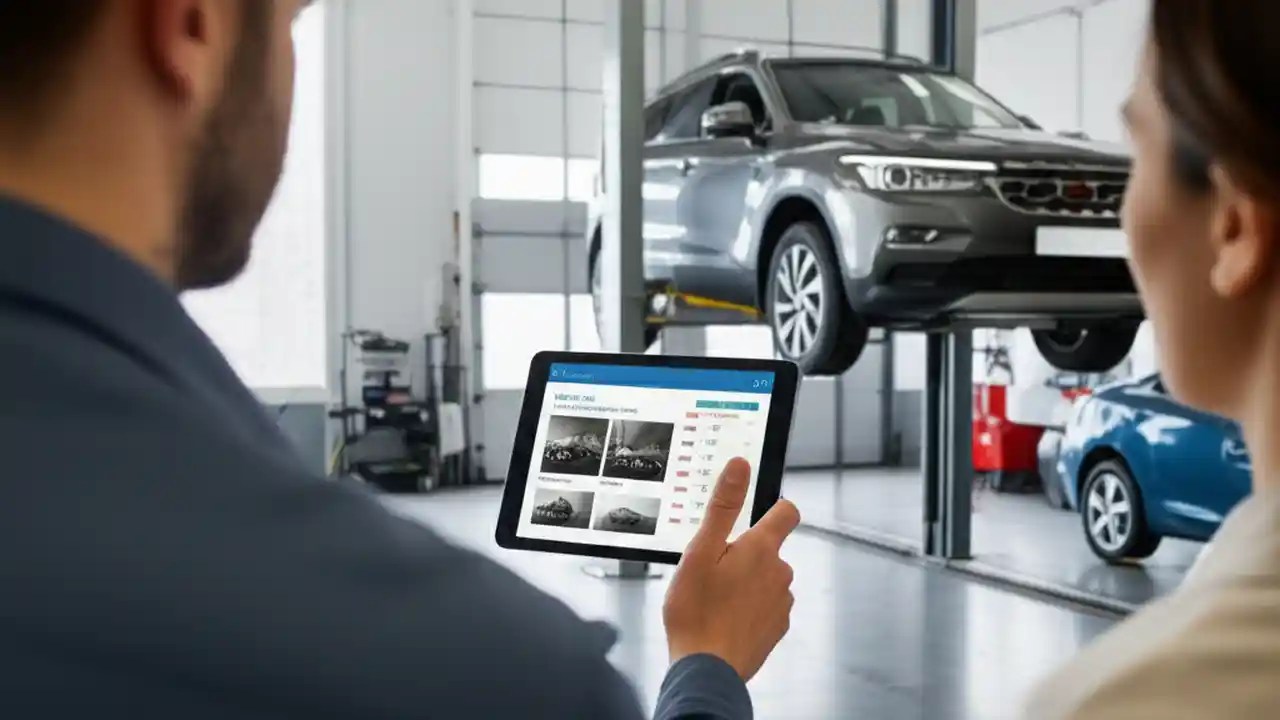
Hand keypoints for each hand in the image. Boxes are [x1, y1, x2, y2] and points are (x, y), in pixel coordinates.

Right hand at [663, 457, 800, 680]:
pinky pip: (764, 607)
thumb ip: (723, 507)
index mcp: (762, 548)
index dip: (773, 508)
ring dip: (746, 583)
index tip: (754, 515)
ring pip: (765, 580)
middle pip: (769, 549)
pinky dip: (748, 609)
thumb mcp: (700, 551)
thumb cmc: (697, 611)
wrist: (707, 670)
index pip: (786, 512)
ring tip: (714, 599)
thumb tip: (740, 466)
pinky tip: (724, 619)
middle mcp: (780, 572)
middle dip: (745, 554)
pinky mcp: (777, 628)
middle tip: (712, 571)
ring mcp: (781, 602)